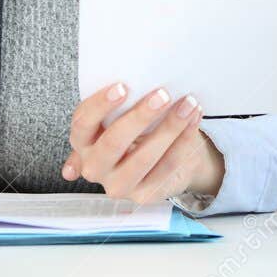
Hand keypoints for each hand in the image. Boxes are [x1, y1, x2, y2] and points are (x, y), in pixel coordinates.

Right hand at [63, 83, 224, 204]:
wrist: (159, 160)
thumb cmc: (136, 130)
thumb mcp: (121, 116)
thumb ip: (119, 104)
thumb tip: (130, 81)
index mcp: (83, 142)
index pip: (83, 124)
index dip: (100, 106)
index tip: (123, 87)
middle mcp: (94, 166)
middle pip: (113, 142)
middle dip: (140, 116)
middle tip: (163, 94)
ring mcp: (117, 185)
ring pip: (144, 157)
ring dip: (170, 128)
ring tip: (188, 104)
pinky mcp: (143, 195)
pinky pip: (167, 167)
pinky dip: (184, 141)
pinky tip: (193, 120)